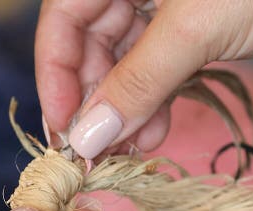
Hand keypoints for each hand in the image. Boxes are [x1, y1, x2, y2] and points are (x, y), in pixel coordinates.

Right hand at [35, 0, 252, 158]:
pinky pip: (158, 70)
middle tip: (102, 153)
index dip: (56, 73)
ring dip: (126, 109)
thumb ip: (137, 81)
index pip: (64, 17)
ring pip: (126, 62)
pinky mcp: (196, 32)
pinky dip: (153, 102)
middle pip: (91, 43)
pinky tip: (155, 132)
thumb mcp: (195, 30)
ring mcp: (167, 7)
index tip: (65, 130)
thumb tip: (86, 137)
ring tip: (134, 150)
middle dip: (97, 99)